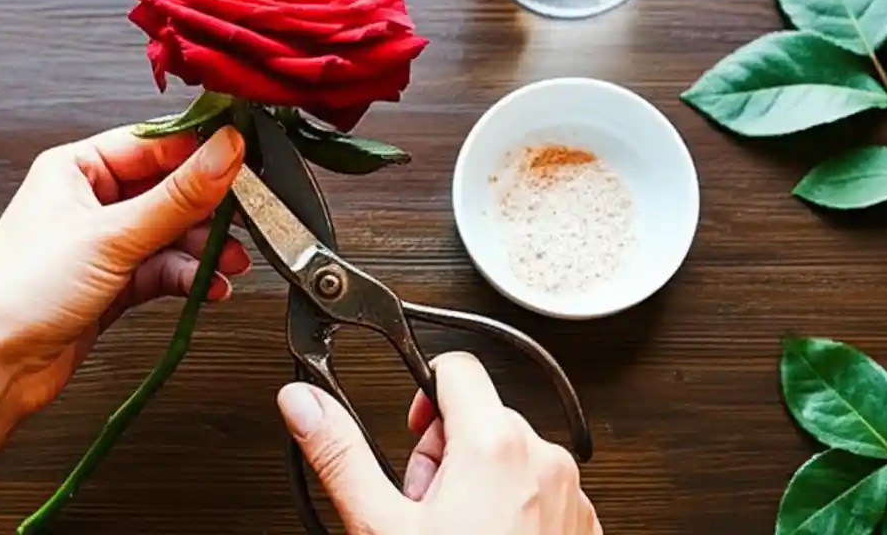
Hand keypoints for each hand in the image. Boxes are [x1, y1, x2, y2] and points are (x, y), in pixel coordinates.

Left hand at [0, 125, 248, 416]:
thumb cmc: (17, 293)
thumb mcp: (110, 235)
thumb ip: (178, 195)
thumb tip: (225, 150)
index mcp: (76, 168)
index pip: (154, 144)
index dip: (202, 152)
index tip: (244, 160)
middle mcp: (89, 202)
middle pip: (169, 190)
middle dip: (210, 209)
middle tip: (247, 219)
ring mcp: (101, 245)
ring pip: (171, 234)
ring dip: (204, 249)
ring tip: (229, 264)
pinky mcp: (111, 284)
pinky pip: (162, 270)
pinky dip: (187, 277)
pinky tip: (207, 287)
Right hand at [276, 352, 600, 534]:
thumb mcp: (382, 526)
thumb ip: (341, 454)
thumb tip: (305, 404)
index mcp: (493, 445)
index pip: (455, 368)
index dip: (423, 396)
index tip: (411, 432)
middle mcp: (542, 460)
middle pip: (481, 416)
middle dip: (445, 452)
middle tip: (423, 504)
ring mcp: (569, 494)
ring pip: (512, 457)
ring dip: (479, 483)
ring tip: (454, 531)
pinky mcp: (581, 524)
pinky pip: (540, 492)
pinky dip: (513, 509)